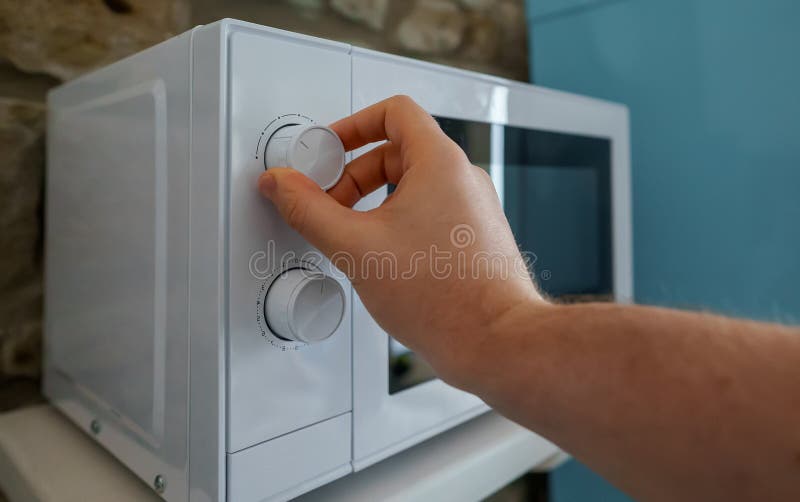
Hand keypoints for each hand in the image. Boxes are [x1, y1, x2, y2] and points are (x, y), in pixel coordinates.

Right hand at [258, 95, 543, 382]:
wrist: (494, 343)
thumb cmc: (446, 297)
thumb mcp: (356, 247)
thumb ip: (309, 210)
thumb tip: (282, 185)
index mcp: (440, 163)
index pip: (394, 112)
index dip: (352, 124)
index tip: (328, 149)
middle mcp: (463, 179)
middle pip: (397, 151)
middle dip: (353, 175)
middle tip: (327, 203)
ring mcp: (472, 210)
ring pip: (412, 186)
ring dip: (372, 202)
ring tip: (348, 234)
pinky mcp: (473, 239)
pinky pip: (428, 213)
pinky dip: (395, 223)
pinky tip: (377, 257)